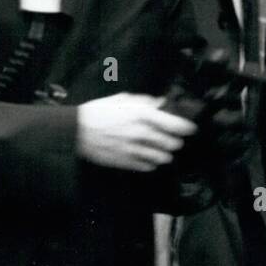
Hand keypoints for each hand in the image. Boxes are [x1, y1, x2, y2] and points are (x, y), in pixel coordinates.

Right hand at [76, 94, 196, 171]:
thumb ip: (144, 101)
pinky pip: (148, 167)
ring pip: (163, 158)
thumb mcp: (122, 99)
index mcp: (142, 114)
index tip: (190, 128)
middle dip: (175, 141)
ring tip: (161, 150)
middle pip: (173, 143)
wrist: (76, 131)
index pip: (176, 125)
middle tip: (172, 139)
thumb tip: (161, 104)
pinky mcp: (126, 162)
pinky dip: (151, 163)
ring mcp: (134, 150)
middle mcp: (141, 133)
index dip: (187, 127)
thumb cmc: (99, 112)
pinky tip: (148, 157)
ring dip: (165, 154)